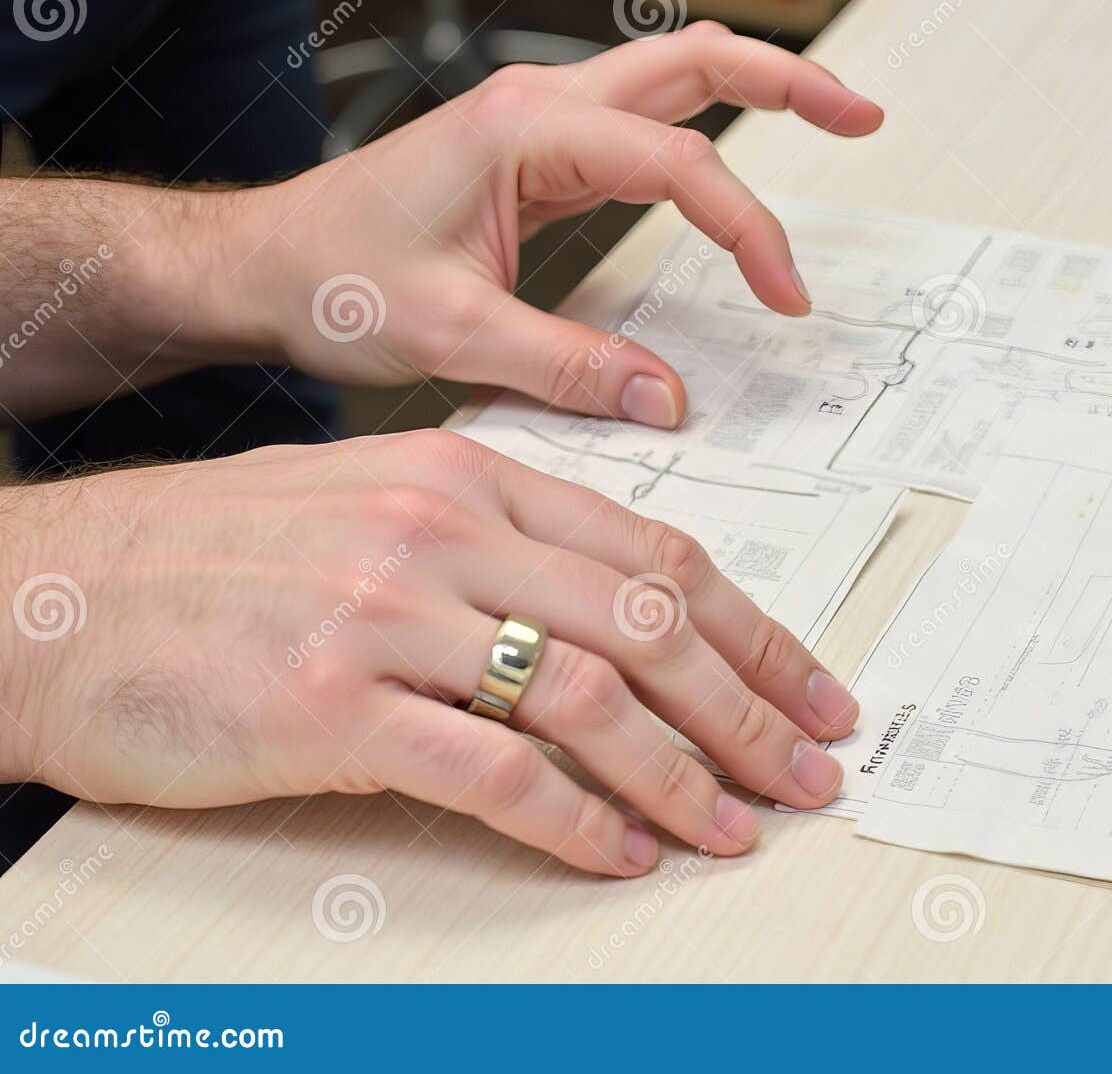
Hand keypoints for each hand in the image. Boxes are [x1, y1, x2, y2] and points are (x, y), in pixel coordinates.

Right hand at [0, 429, 859, 874]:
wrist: (53, 593)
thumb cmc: (217, 556)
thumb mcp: (374, 509)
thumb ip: (498, 550)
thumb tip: (619, 622)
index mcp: (468, 478)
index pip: (657, 557)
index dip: (757, 632)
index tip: (814, 689)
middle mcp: (442, 532)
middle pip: (648, 624)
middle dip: (753, 709)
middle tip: (814, 769)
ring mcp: (386, 613)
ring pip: (589, 698)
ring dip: (684, 776)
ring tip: (736, 826)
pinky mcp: (329, 704)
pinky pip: (493, 770)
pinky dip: (574, 822)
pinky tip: (618, 854)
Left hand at [230, 24, 883, 427]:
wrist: (265, 265)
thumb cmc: (333, 280)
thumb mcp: (449, 334)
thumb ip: (565, 366)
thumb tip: (666, 395)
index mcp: (524, 129)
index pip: (677, 163)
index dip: (746, 229)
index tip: (784, 296)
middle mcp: (541, 108)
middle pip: (694, 62)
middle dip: (789, 85)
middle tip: (864, 116)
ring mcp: (542, 124)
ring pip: (674, 78)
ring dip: (757, 90)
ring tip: (833, 116)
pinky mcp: (539, 155)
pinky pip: (644, 128)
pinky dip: (705, 137)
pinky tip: (731, 171)